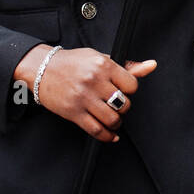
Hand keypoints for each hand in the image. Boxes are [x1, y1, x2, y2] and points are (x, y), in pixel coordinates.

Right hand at [15, 45, 157, 142]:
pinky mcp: (73, 112)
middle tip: (117, 105)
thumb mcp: (100, 58)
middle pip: (123, 104)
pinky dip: (107, 136)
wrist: (42, 68)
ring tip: (113, 118)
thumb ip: (126, 66)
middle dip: (124, 107)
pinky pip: (96, 130)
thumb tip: (151, 65)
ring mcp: (83, 98)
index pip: (132, 85)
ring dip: (116, 122)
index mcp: (103, 65)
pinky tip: (110, 134)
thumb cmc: (73, 62)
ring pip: (112, 119)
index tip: (124, 90)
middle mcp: (94, 81)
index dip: (130, 90)